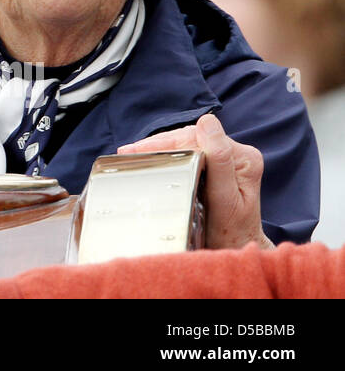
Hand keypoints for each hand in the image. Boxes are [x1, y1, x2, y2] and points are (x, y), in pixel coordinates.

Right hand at [117, 112, 271, 250]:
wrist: (235, 250)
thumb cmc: (231, 233)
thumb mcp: (224, 199)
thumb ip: (220, 159)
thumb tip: (208, 121)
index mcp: (244, 159)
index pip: (197, 138)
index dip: (165, 143)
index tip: (136, 151)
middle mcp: (239, 154)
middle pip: (190, 138)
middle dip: (157, 145)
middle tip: (126, 153)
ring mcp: (230, 159)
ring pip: (187, 143)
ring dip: (159, 148)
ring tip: (131, 154)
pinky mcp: (220, 166)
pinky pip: (189, 151)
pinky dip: (168, 154)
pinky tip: (150, 158)